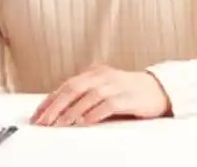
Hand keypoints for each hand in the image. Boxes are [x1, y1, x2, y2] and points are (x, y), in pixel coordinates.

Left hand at [30, 65, 171, 126]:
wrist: (158, 89)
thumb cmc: (128, 92)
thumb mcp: (103, 89)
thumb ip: (85, 95)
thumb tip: (59, 111)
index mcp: (93, 73)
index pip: (66, 85)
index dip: (50, 100)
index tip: (38, 114)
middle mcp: (102, 76)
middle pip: (72, 88)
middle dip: (55, 106)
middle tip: (44, 121)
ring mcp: (115, 85)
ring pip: (88, 96)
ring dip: (71, 111)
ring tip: (59, 124)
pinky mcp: (127, 97)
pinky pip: (107, 105)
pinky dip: (94, 114)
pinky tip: (84, 122)